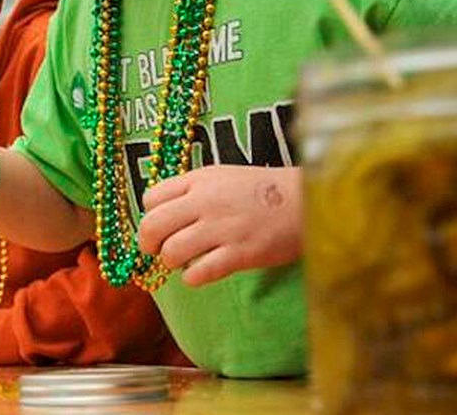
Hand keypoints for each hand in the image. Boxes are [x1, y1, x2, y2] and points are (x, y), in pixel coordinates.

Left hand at [137, 166, 302, 286]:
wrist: (308, 200)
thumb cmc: (262, 191)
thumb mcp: (223, 177)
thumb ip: (193, 191)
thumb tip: (161, 215)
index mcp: (200, 179)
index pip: (151, 198)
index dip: (150, 215)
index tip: (160, 226)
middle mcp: (206, 201)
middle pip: (152, 226)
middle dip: (148, 244)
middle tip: (157, 251)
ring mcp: (223, 228)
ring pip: (171, 252)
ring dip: (172, 262)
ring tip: (185, 262)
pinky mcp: (241, 253)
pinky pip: (198, 273)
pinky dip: (193, 277)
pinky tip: (202, 272)